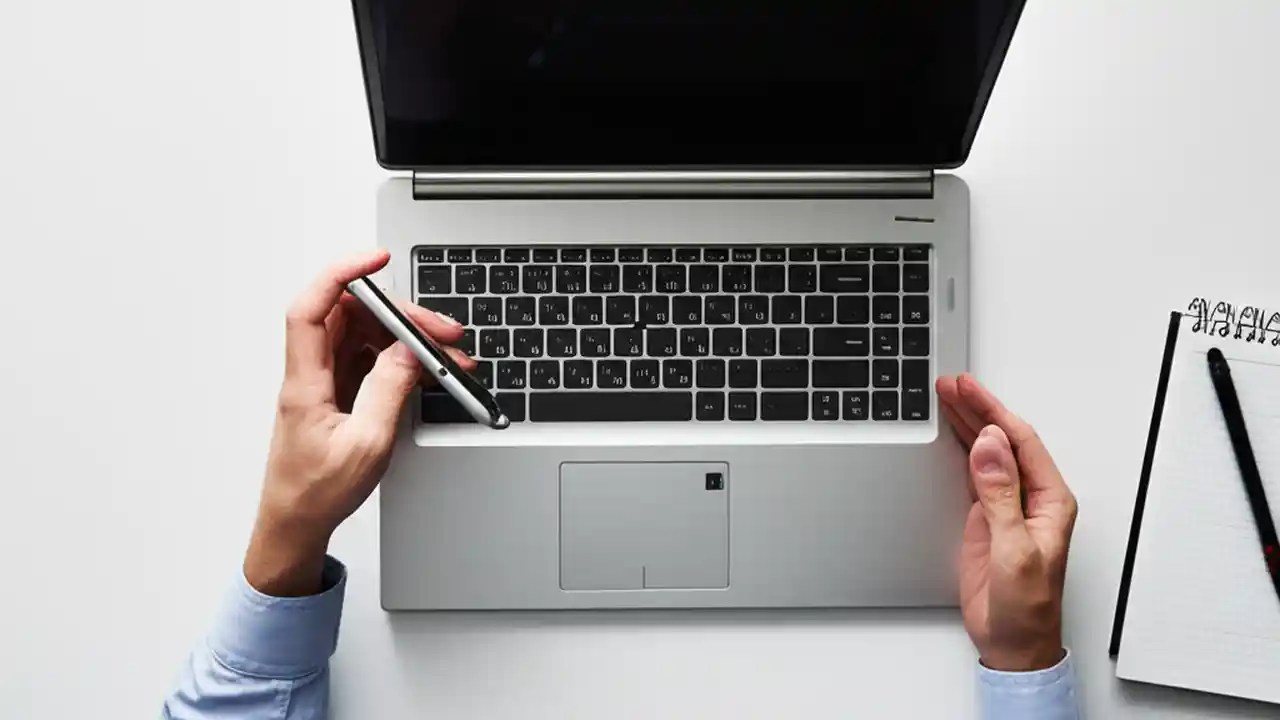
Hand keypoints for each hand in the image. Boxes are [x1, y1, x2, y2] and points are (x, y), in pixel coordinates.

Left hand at [244, 249, 474, 596]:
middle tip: (440, 331)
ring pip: (365, 336)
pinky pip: (372, 360)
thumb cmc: (316, 494)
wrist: (295, 526)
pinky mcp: (340, 394)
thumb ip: (389, 392)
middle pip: (350, 317)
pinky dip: (402, 360)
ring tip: (446, 357)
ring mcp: (326, 382)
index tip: (376, 258)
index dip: (340, 274)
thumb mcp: (366, 446)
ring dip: (407, 338)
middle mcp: (312, 374)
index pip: (311, 308)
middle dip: (399, 314)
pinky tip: (428, 372)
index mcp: (305, 383)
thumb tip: (408, 352)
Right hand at [936, 374, 1078, 671]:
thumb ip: (1000, 495)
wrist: (1012, 642)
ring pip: (987, 451)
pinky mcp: (986, 517)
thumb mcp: (1014, 550)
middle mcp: (1031, 496)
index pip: (1020, 442)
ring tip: (944, 396)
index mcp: (1049, 500)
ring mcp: (1007, 504)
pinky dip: (959, 448)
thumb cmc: (1026, 607)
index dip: (992, 411)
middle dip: (976, 408)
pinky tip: (949, 432)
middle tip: (948, 384)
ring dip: (967, 423)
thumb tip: (990, 446)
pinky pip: (973, 471)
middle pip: (1002, 439)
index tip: (968, 390)